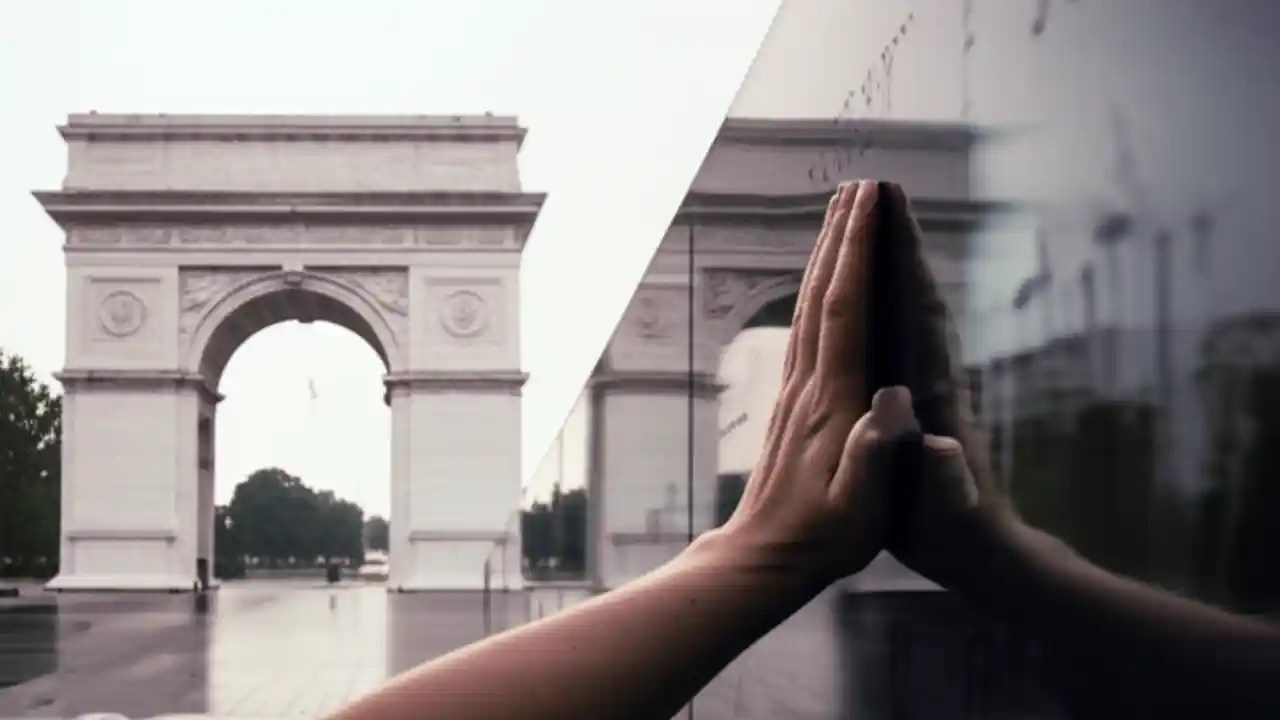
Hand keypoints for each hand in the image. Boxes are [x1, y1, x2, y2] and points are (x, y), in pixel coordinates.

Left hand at [714, 181, 915, 591]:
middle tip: (859, 186)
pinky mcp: (791, 403)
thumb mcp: (859, 508)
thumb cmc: (820, 537)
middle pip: (822, 294)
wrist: (765, 556)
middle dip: (841, 237)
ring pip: (809, 307)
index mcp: (831, 400)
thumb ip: (875, 455)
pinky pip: (806, 330)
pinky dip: (818, 293)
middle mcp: (807, 384)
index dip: (858, 254)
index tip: (872, 204)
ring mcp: (795, 391)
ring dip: (826, 257)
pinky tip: (824, 285)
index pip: (846, 311)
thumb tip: (894, 401)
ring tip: (841, 216)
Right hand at [865, 182, 1022, 591]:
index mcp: (934, 395)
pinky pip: (896, 329)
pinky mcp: (918, 394)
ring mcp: (927, 383)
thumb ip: (945, 478)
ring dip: (891, 258)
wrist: (983, 552)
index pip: (917, 314)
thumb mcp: (946, 514)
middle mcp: (933, 376)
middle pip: (915, 293)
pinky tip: (866, 283)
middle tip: (878, 185)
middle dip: (897, 239)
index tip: (887, 210)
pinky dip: (882, 294)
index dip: (902, 261)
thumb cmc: (956, 536)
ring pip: (907, 305)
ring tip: (871, 215)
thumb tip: (941, 443)